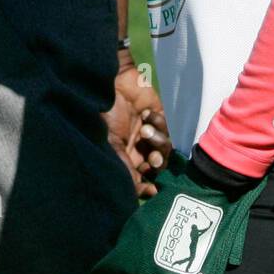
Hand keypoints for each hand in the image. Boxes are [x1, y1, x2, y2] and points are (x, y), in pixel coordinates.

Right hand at [104, 58, 173, 197]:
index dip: (147, 186)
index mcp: (124, 156)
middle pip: (158, 165)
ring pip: (166, 148)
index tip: (153, 189)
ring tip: (145, 129)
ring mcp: (150, 132)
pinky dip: (160, 124)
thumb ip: (126, 168)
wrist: (110, 81)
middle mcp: (138, 147)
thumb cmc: (104, 112)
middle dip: (157, 164)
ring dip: (158, 141)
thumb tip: (143, 192)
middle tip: (152, 160)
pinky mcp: (160, 117)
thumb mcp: (111, 143)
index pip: (140, 179)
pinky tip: (146, 114)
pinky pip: (169, 129)